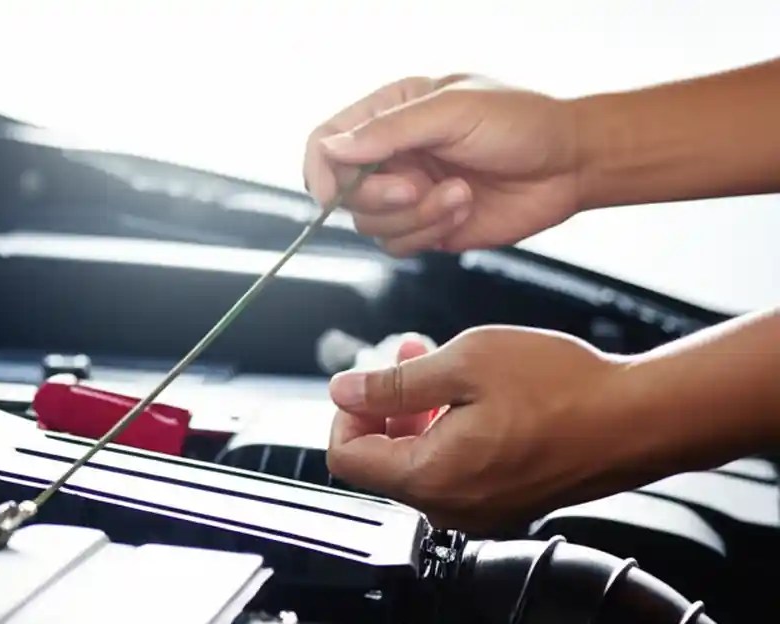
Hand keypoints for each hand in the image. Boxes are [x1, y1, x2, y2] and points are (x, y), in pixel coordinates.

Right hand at [303, 75, 582, 256]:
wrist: (571, 164)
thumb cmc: (522, 122)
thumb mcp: (454, 111)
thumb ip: (390, 129)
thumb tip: (332, 148)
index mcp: (391, 113)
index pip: (326, 142)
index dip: (321, 170)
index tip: (332, 191)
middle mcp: (392, 154)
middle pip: (343, 192)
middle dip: (380, 196)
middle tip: (418, 186)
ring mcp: (407, 193)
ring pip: (370, 224)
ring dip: (415, 215)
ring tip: (460, 193)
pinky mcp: (426, 227)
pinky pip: (400, 245)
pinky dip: (429, 231)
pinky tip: (464, 207)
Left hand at [326, 326, 634, 531]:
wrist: (638, 420)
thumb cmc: (563, 390)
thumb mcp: (465, 365)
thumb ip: (394, 384)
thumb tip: (343, 391)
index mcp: (430, 477)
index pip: (346, 458)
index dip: (348, 412)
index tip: (368, 380)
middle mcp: (449, 507)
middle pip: (381, 461)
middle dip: (386, 405)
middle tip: (410, 358)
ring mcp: (479, 511)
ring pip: (418, 463)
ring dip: (417, 414)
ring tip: (442, 366)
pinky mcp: (504, 504)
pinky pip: (454, 473)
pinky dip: (448, 433)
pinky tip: (473, 396)